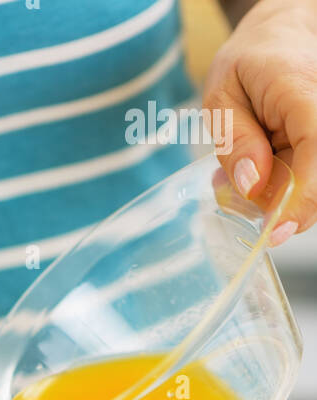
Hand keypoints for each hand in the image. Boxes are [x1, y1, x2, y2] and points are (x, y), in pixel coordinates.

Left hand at [205, 0, 316, 241]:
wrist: (278, 40)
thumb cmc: (248, 63)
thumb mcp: (221, 97)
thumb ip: (235, 141)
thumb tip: (252, 185)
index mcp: (302, 91)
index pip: (316, 151)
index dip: (300, 199)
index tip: (275, 230)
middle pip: (313, 180)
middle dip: (273, 201)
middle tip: (228, 188)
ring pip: (306, 187)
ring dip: (269, 194)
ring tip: (236, 165)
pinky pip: (302, 182)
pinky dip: (274, 186)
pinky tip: (253, 165)